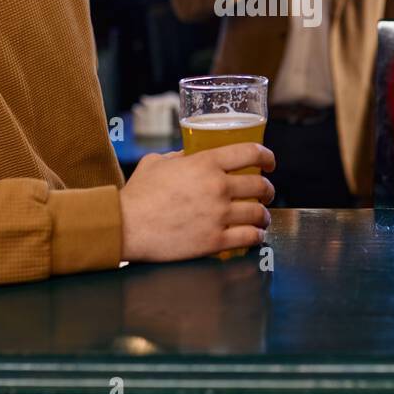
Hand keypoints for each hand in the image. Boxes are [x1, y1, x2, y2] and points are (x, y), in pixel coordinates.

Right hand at [119, 143, 274, 262]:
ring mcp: (218, 216)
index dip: (266, 156)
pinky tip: (254, 236)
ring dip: (263, 216)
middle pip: (260, 186)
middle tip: (264, 194)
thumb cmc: (137, 194)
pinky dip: (256, 237)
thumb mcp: (157, 162)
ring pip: (258, 214)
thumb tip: (190, 156)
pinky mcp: (214, 241)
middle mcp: (218, 187)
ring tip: (260, 218)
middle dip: (267, 190)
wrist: (124, 226)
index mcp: (206, 163)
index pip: (251, 152)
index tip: (269, 163)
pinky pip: (249, 238)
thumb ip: (179, 157)